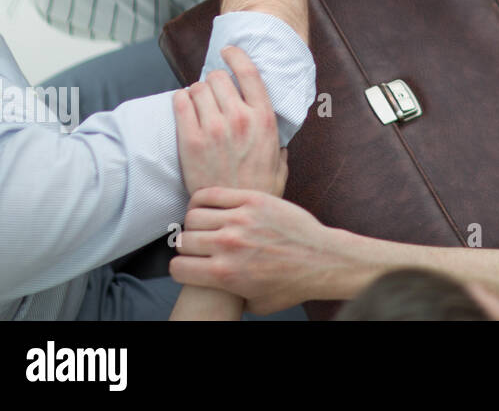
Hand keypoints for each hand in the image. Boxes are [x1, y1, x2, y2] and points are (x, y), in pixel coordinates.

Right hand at [171, 189, 349, 314]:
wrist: (321, 260)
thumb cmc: (290, 285)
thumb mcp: (253, 304)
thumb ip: (228, 295)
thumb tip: (214, 290)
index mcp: (223, 275)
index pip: (177, 268)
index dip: (182, 269)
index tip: (190, 266)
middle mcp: (228, 245)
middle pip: (183, 240)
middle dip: (187, 246)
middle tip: (198, 245)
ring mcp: (241, 219)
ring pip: (194, 215)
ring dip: (195, 222)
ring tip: (204, 226)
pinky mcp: (254, 199)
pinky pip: (213, 194)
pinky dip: (203, 200)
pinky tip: (208, 206)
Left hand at [174, 46, 287, 198]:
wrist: (232, 215)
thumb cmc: (258, 189)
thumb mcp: (280, 159)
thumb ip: (277, 139)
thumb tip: (273, 129)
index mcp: (265, 119)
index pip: (249, 72)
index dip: (237, 56)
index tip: (229, 51)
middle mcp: (240, 118)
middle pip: (220, 78)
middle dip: (215, 80)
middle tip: (212, 89)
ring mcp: (214, 128)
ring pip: (199, 88)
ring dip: (197, 90)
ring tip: (198, 100)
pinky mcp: (190, 140)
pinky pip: (180, 103)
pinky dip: (181, 100)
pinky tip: (184, 105)